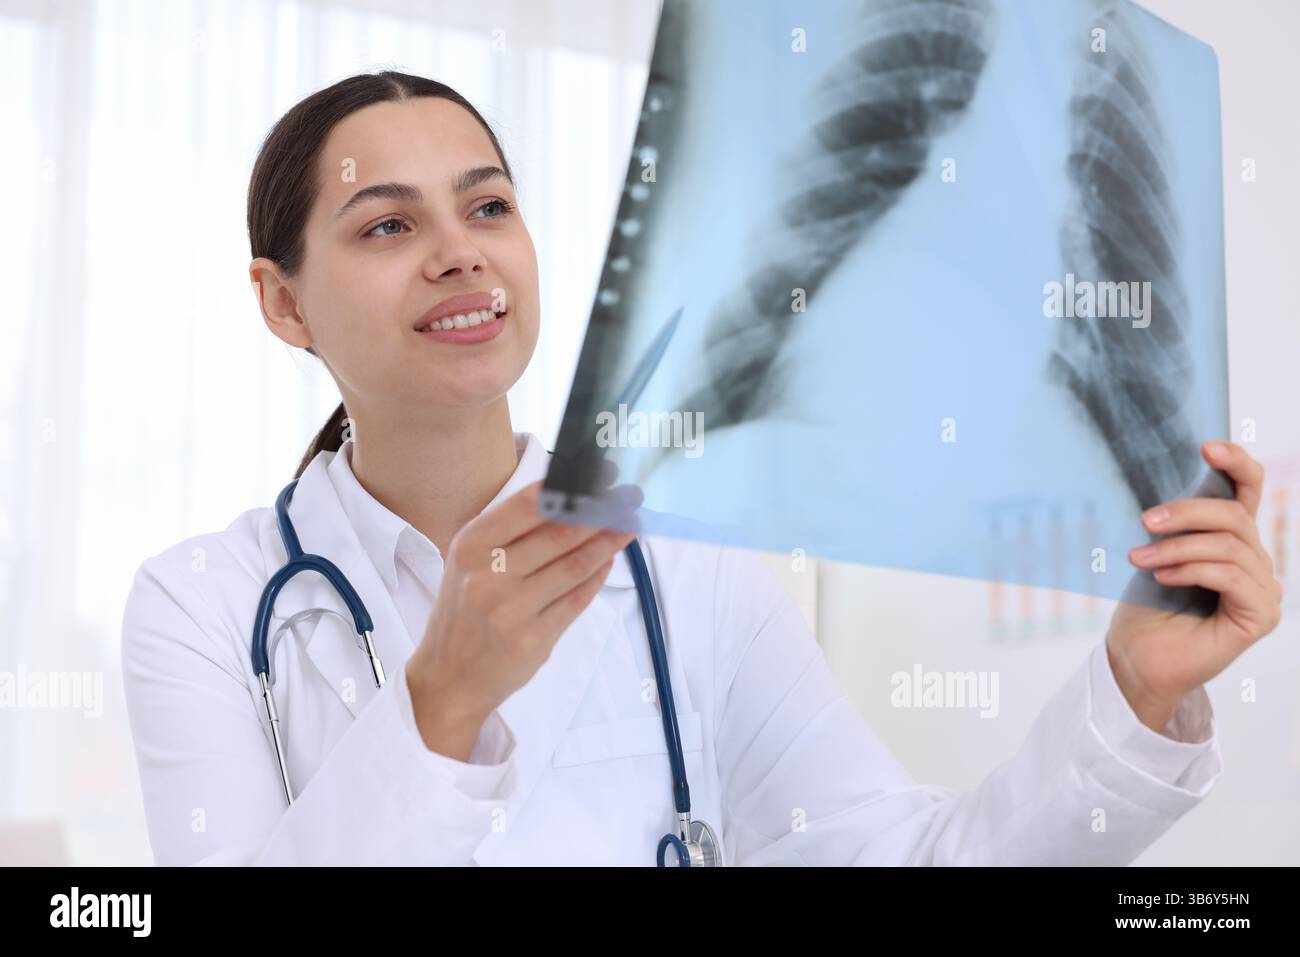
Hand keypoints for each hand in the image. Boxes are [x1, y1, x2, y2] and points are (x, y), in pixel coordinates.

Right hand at [405, 477, 639, 756]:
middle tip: (630, 496)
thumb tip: (570, 496)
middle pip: (560, 533)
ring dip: (609, 542)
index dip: (572, 486)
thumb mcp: (469, 562)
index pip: (530, 505)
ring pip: (575, 565)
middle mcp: (488, 575)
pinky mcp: (533, 640)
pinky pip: (577, 600)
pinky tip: (610, 559)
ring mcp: (511, 610)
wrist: (447, 677)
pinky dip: (598, 576)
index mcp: (470, 546)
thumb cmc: (464, 611)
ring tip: (629, 524)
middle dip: (602, 511)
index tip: (602, 475)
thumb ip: (510, 531)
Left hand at [1106, 440, 1282, 732]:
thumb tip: (1164, 485)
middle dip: (1188, 511)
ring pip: (1228, 545)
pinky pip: (1230, 576)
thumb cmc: (1145, 606)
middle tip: (1146, 520)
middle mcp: (1255, 561)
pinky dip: (1191, 570)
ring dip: (1178, 547)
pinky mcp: (1260, 615)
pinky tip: (1162, 576)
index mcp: (1232, 539)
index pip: (1247, 491)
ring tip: (1139, 557)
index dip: (1236, 463)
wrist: (1136, 658)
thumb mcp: (1157, 550)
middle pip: (1235, 515)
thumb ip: (1175, 522)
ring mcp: (1263, 589)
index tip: (1206, 447)